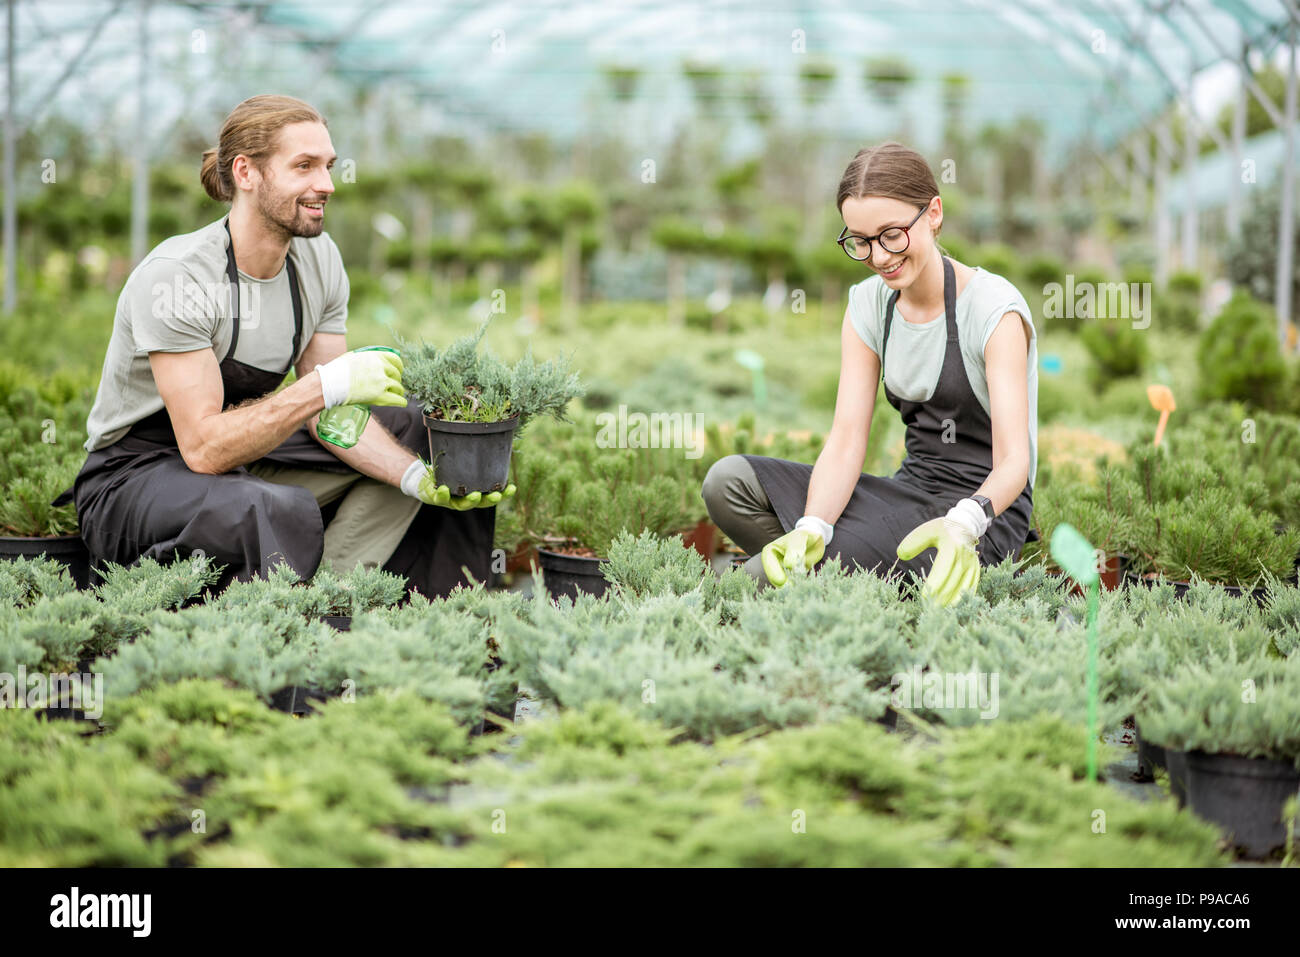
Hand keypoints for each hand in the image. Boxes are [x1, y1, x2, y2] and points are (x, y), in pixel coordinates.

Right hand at [316, 349, 405, 408]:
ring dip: (398, 391)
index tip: (398, 371)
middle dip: (396, 380)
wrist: (331, 384)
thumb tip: (360, 358)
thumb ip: (361, 358)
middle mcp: (381, 368)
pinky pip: (398, 399)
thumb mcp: (351, 357)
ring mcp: (381, 382)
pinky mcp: (380, 396)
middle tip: (393, 385)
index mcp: (375, 357)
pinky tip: (401, 403)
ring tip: (396, 395)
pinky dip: (401, 402)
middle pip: (397, 374)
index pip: (395, 359)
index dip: (399, 366)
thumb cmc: (336, 371)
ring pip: (398, 387)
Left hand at [400, 459, 515, 509]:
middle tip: (496, 495)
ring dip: (470, 500)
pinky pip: (440, 497)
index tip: (513, 489)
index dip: (504, 494)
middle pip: (480, 503)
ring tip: (475, 495)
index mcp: (476, 492)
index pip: (492, 495)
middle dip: (489, 500)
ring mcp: (451, 500)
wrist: (426, 480)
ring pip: (462, 504)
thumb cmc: (450, 470)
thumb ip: (477, 458)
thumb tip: (497, 438)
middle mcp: (465, 499)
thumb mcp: (464, 464)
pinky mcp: (436, 497)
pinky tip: (444, 489)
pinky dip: (442, 494)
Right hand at [761, 528, 825, 587]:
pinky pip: (794, 585)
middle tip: (791, 589)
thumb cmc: (802, 537)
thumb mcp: (797, 540)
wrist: (813, 540)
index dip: (774, 575)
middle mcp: (773, 564)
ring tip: (798, 589)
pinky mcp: (792, 578)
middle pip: (775, 578)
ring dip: (791, 588)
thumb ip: (794, 551)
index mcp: (769, 553)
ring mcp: (782, 572)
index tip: (782, 581)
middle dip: (783, 585)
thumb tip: (789, 565)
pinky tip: (803, 588)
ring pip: (784, 584)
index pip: (769, 566)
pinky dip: (798, 587)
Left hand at [896, 511, 981, 605]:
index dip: (935, 583)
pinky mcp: (975, 569)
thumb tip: (900, 555)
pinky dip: (964, 597)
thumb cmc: (942, 529)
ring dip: (953, 600)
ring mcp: (972, 564)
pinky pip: (971, 585)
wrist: (965, 525)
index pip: (943, 568)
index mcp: (951, 546)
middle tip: (929, 608)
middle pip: (953, 580)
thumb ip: (913, 542)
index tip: (924, 596)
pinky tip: (955, 606)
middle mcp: (964, 556)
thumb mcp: (926, 531)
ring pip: (963, 586)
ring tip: (940, 611)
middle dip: (941, 596)